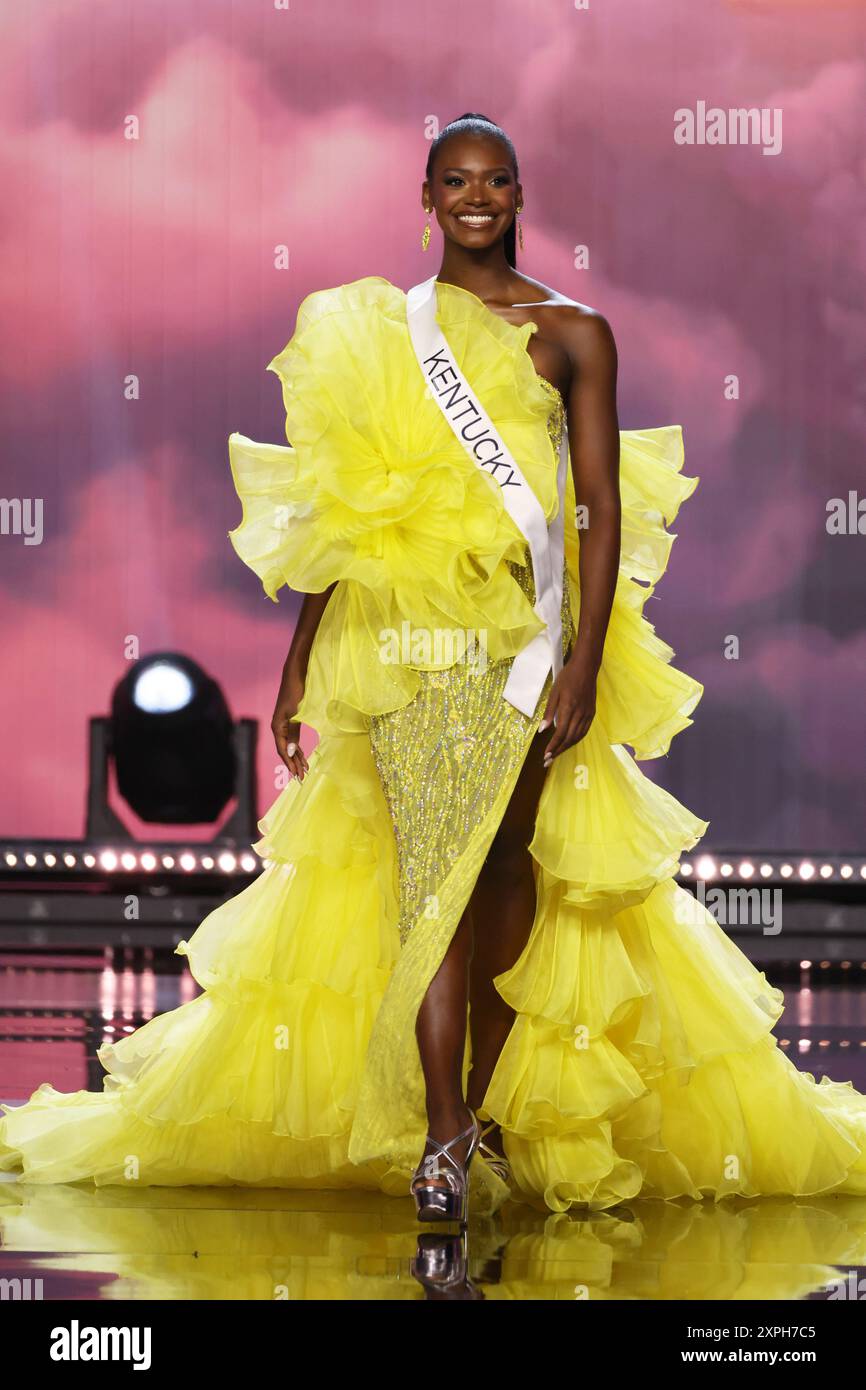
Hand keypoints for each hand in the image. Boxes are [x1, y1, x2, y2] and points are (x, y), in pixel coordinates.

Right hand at [271, 673, 308, 780]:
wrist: (295, 675)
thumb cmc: (295, 692)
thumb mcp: (295, 714)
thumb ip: (293, 733)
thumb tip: (290, 752)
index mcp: (277, 727)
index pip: (283, 751)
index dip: (289, 763)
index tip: (297, 775)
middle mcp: (278, 727)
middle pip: (285, 750)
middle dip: (293, 764)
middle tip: (302, 777)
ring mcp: (284, 723)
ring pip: (289, 745)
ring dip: (296, 757)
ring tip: (304, 769)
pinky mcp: (290, 720)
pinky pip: (292, 738)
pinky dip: (297, 747)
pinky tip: (302, 754)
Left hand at [539, 653, 596, 767]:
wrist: (586, 668)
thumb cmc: (567, 677)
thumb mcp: (554, 692)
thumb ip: (548, 712)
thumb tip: (542, 730)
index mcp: (569, 708)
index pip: (560, 733)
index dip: (553, 746)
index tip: (545, 755)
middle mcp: (580, 714)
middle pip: (569, 738)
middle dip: (558, 751)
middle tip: (548, 760)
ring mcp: (588, 714)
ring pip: (578, 736)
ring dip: (567, 747)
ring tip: (557, 754)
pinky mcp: (592, 713)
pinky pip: (584, 731)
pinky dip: (576, 739)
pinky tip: (569, 742)